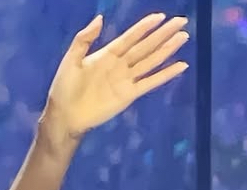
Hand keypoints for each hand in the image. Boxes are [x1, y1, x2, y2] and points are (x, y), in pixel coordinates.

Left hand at [44, 13, 189, 140]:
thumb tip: (100, 18)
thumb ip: (84, 39)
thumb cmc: (63, 88)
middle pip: (145, 46)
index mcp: (106, 54)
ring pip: (151, 61)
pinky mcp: (129, 95)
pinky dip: (166, 74)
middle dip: (163, 34)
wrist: (64, 116)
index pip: (130, 37)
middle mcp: (120, 65)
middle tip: (181, 21)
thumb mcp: (70, 60)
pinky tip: (180, 65)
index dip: (144, 27)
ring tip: (183, 36)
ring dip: (167, 49)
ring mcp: (126, 80)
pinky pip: (150, 82)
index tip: (161, 16)